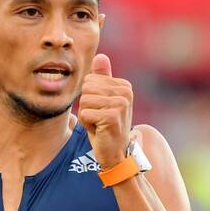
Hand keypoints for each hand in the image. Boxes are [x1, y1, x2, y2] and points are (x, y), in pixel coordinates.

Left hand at [77, 53, 133, 172]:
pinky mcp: (111, 117)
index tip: (102, 111)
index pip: (90, 80)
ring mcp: (120, 104)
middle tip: (99, 119)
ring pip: (84, 101)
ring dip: (87, 116)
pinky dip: (87, 124)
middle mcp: (125, 92)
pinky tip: (98, 131)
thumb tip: (100, 56)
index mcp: (124, 86)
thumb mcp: (104, 101)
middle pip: (86, 88)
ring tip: (99, 124)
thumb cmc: (106, 128)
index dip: (90, 98)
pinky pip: (84, 113)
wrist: (115, 154)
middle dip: (87, 106)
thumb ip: (102, 79)